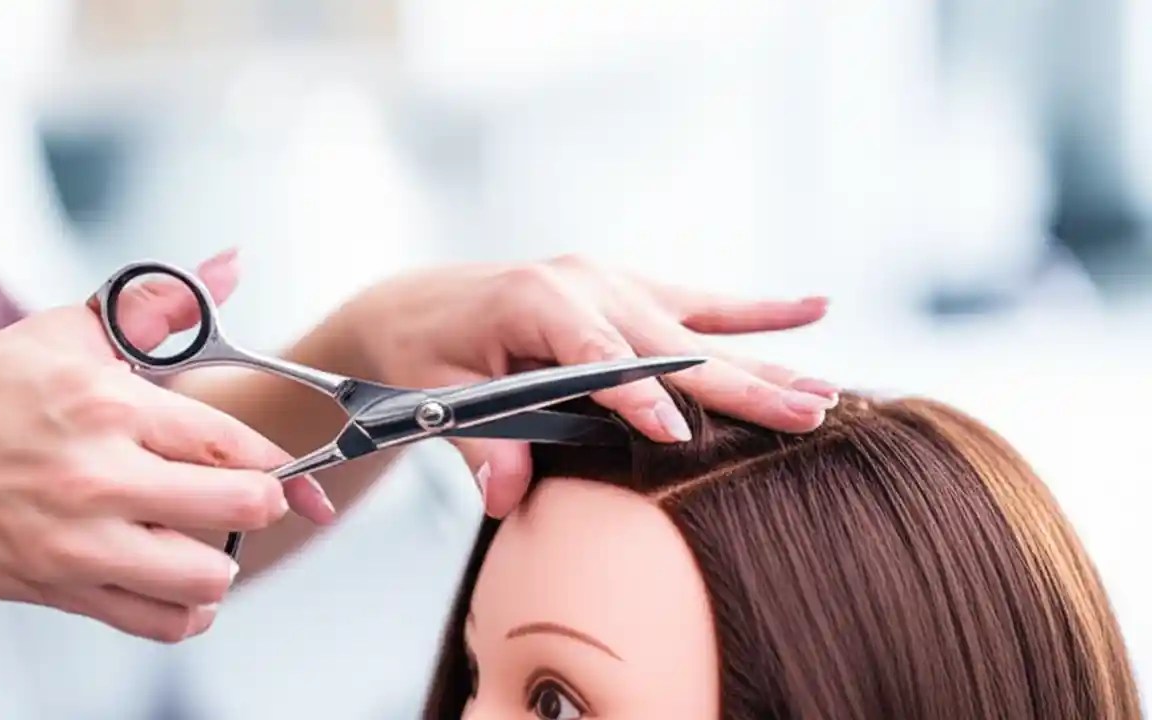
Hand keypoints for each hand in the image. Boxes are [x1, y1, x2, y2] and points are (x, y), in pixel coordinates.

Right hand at [0, 251, 302, 642]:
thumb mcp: (66, 334)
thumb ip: (157, 307)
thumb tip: (227, 267)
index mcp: (107, 405)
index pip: (234, 441)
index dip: (280, 461)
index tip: (292, 472)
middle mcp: (98, 476)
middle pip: (240, 507)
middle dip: (265, 504)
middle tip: (254, 497)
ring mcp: (78, 540)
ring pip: (206, 576)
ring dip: (223, 562)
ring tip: (206, 539)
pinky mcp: (58, 588)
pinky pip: (158, 623)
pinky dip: (186, 611)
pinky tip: (178, 583)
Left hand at [312, 254, 838, 516]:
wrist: (422, 304)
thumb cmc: (428, 354)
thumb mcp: (437, 398)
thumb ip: (480, 444)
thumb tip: (508, 498)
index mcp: (535, 299)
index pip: (596, 354)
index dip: (637, 395)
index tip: (679, 435)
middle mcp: (584, 281)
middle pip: (670, 343)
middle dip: (738, 385)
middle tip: (806, 415)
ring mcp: (612, 281)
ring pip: (699, 330)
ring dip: (764, 363)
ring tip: (826, 393)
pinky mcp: (628, 287)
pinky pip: (699, 302)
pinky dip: (756, 310)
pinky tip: (814, 307)